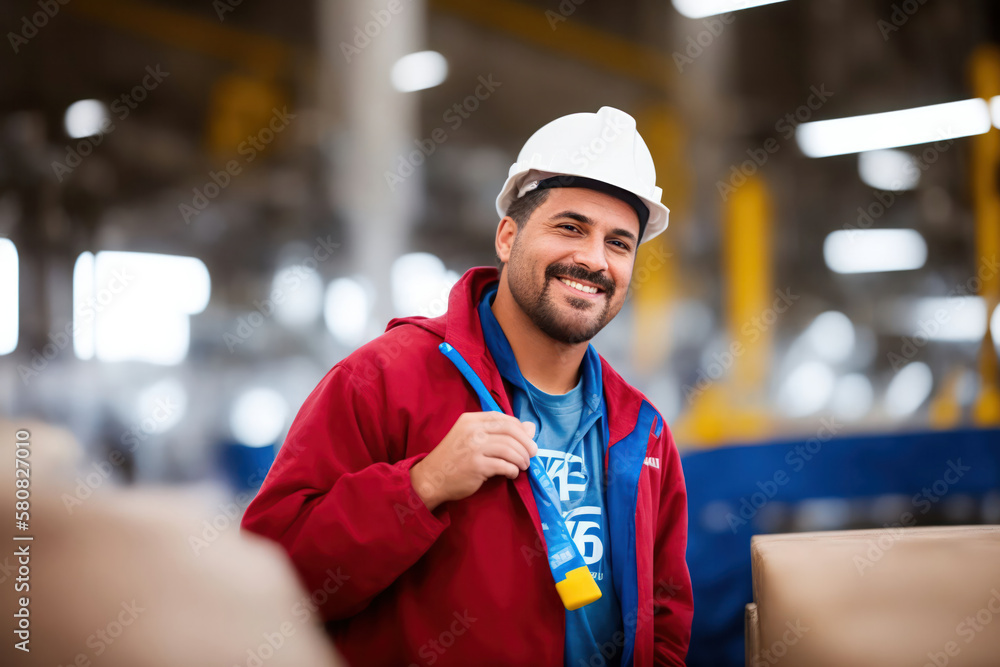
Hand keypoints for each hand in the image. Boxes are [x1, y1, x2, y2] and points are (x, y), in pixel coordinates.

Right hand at [409, 412, 537, 510]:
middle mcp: (472, 430)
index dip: (520, 428)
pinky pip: (504, 465)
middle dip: (526, 443)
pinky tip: (512, 473)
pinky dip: (513, 470)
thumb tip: (531, 427)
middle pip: (510, 431)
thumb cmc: (454, 458)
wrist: (431, 478)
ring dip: (521, 458)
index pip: (503, 418)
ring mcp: (473, 447)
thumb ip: (500, 432)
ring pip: (509, 448)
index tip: (527, 440)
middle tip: (532, 454)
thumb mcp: (473, 439)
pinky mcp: (476, 465)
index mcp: (471, 419)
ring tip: (523, 466)